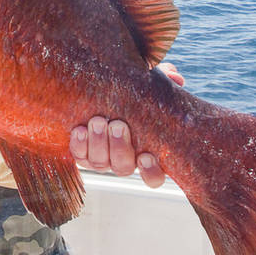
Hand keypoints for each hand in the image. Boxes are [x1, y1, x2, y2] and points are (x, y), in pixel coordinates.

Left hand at [70, 63, 183, 188]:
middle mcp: (124, 160)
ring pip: (100, 163)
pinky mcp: (82, 152)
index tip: (146, 156)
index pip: (154, 176)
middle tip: (117, 125)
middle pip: (123, 167)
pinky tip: (80, 129)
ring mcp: (103, 158)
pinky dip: (79, 144)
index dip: (150, 171)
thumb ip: (164, 80)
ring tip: (98, 121)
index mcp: (147, 153)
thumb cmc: (134, 92)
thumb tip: (176, 78)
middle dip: (120, 147)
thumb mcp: (150, 85)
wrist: (102, 90)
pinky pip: (79, 156)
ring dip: (98, 143)